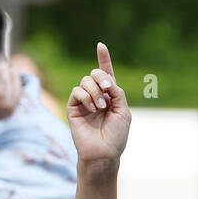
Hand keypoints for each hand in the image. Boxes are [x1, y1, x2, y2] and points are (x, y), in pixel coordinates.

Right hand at [67, 42, 130, 165]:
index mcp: (110, 96)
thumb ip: (116, 92)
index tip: (101, 45)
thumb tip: (105, 79)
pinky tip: (92, 108)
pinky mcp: (73, 107)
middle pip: (94, 73)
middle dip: (102, 77)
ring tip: (100, 107)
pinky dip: (86, 97)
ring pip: (85, 80)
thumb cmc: (116, 136)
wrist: (103, 153)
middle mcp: (96, 96)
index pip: (106, 74)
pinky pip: (77, 90)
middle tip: (107, 90)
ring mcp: (84, 101)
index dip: (104, 59)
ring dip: (95, 91)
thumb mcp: (123, 110)